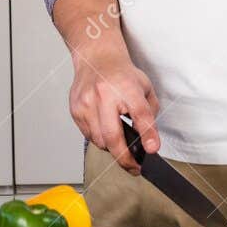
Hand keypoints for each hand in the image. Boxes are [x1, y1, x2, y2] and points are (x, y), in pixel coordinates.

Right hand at [68, 38, 159, 172]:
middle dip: (124, 158)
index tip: (152, 150)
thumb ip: (149, 114)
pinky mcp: (75, 110)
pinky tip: (105, 127)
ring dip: (111, 147)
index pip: (140, 114)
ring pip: (99, 141)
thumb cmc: (121, 74)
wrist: (96, 58)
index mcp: (126, 87)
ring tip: (119, 140)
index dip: (147, 135)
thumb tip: (148, 142)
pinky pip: (88, 135)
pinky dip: (99, 138)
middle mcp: (103, 95)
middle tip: (134, 168)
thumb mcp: (144, 88)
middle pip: (113, 136)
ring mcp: (86, 103)